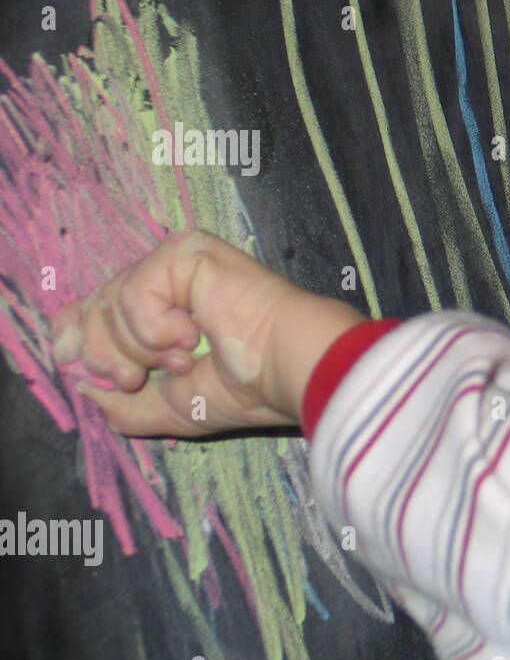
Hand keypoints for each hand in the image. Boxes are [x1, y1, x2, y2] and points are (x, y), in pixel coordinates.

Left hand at [51, 229, 365, 436]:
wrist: (285, 369)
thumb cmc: (246, 388)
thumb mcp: (170, 407)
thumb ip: (122, 402)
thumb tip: (84, 385)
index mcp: (165, 311)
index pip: (94, 309)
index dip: (75, 337)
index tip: (87, 369)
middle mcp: (167, 280)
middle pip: (92, 307)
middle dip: (104, 354)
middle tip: (139, 378)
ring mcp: (176, 263)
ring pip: (109, 303)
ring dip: (138, 347)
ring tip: (183, 359)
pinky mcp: (185, 252)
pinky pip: (134, 292)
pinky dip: (153, 327)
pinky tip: (191, 335)